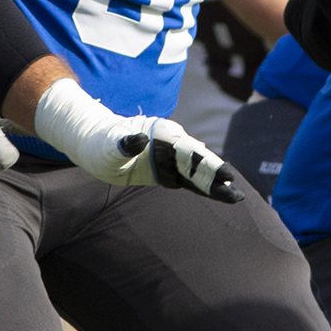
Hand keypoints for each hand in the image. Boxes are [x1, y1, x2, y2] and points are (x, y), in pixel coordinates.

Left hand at [33, 79, 244, 202]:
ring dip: (215, 185)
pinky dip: (204, 189)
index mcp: (162, 133)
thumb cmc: (101, 141)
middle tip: (233, 186)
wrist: (95, 145)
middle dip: (216, 174)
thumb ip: (125, 141)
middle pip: (197, 161)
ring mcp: (171, 158)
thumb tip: (139, 139)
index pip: (188, 149)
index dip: (205, 162)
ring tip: (235, 196)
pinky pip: (189, 181)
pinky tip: (220, 195)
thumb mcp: (110, 142)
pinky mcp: (167, 171)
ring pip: (197, 173)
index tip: (222, 172)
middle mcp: (171, 144)